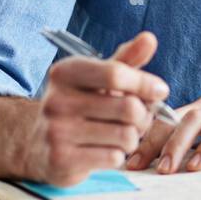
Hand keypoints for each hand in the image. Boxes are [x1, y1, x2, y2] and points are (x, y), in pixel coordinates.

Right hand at [19, 31, 168, 185]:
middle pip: (128, 108)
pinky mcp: (61, 161)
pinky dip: (119, 156)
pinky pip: (114, 158)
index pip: (115, 73)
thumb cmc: (81, 106)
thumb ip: (126, 60)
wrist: (40, 147)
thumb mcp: (99, 79)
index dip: (146, 83)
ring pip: (126, 136)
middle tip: (140, 118)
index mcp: (65, 72)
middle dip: (144, 115)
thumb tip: (149, 38)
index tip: (160, 91)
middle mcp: (56, 100)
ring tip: (122, 135)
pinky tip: (105, 150)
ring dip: (133, 138)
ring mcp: (56, 132)